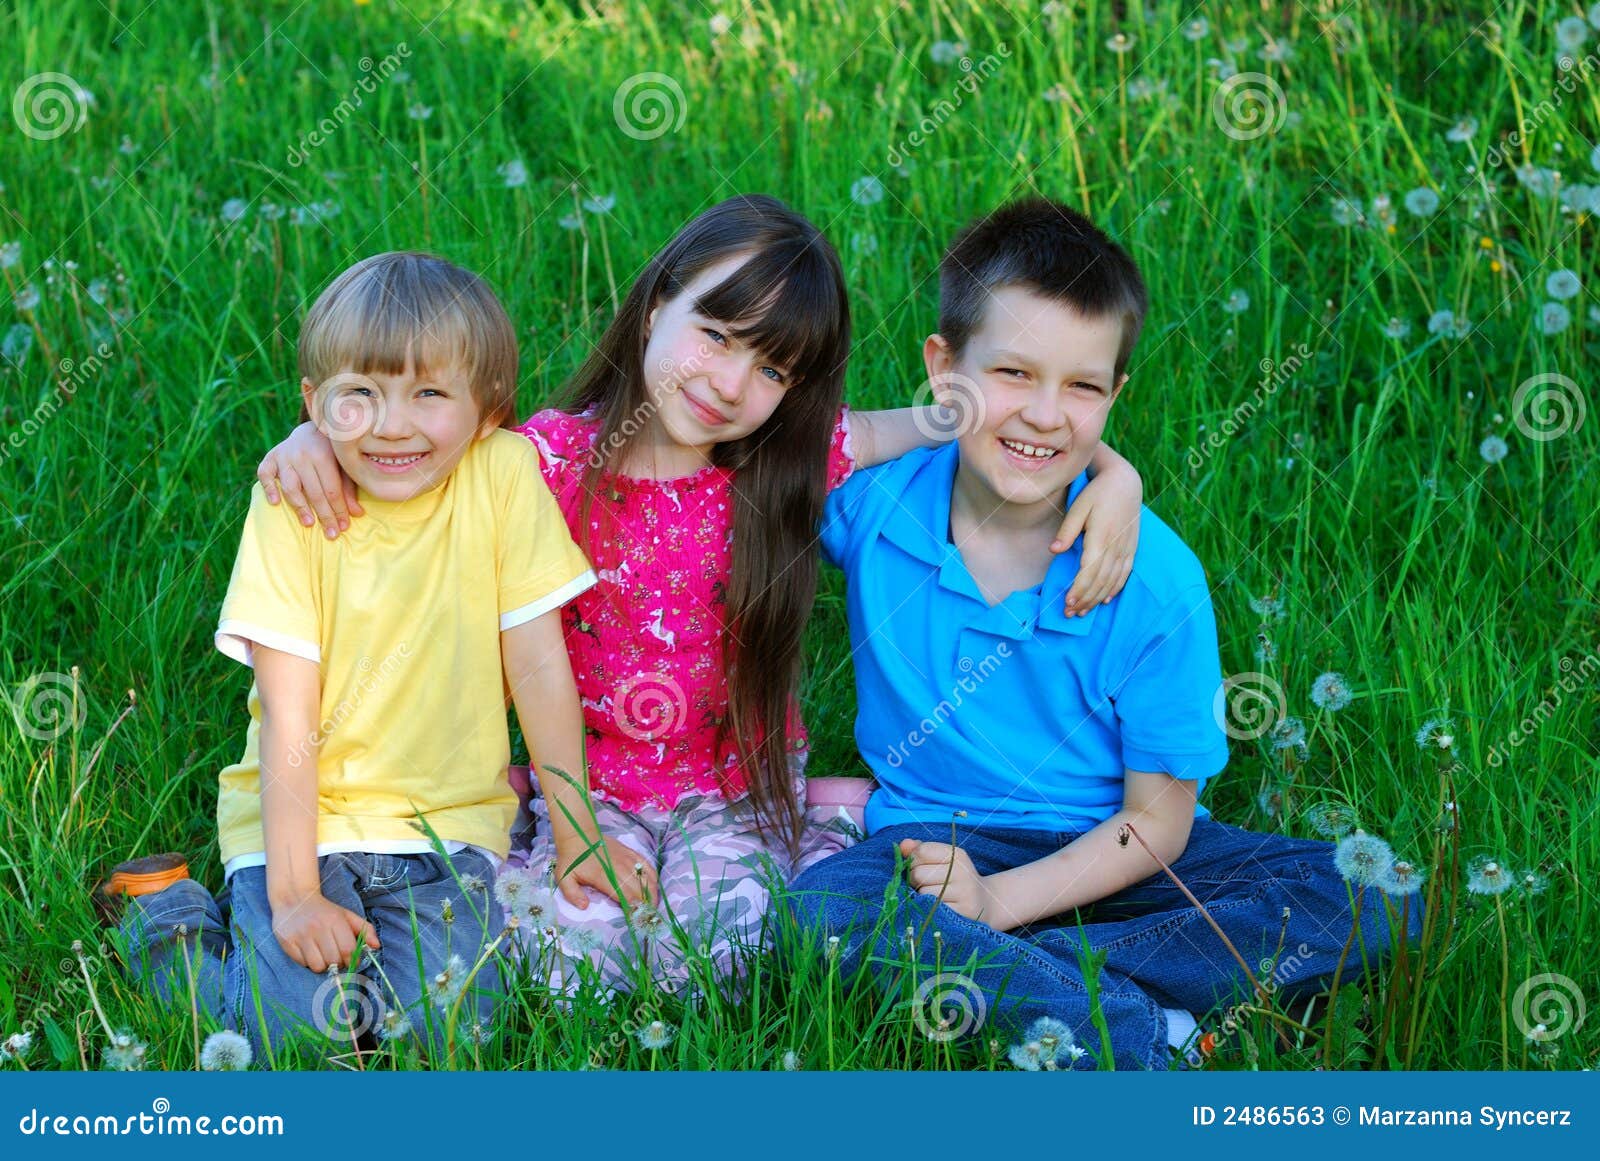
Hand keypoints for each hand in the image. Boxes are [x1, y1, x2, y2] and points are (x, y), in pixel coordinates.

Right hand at [257, 421, 362, 539]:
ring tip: (308, 523)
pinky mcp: (270, 457)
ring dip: (299, 506)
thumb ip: (348, 489)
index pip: (332, 489)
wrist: (309, 430)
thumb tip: (356, 514)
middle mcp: (302, 454)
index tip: (344, 527)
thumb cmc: (331, 453)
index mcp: (323, 454)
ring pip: (290, 486)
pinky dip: (269, 488)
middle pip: (313, 491)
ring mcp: (284, 456)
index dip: (338, 510)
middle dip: (324, 515)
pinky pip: (265, 474)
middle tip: (331, 534)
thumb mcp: (343, 466)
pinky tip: (275, 502)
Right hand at [271, 891, 380, 972]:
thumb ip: (365, 929)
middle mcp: (318, 928)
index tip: (351, 960)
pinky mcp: (288, 943)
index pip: (348, 950)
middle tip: (336, 957)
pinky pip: (302, 964)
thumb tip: (376, 946)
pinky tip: (309, 951)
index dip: (352, 960)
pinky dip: (308, 962)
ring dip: (322, 965)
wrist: (294, 899)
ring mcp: (301, 936)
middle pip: (334, 961)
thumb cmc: (325, 911)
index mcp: (335, 920)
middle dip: (338, 964)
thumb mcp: (347, 915)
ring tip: (322, 955)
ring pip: (317, 966)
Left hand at [553, 831, 659, 909]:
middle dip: (646, 904)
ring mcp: (627, 859)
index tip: (636, 919)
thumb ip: (572, 894)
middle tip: (648, 917)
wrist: (579, 835)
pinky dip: (653, 878)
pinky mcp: (631, 853)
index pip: (623, 894)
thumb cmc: (572, 860)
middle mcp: (619, 867)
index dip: (632, 908)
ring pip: (646, 878)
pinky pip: (647, 866)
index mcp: (603, 876)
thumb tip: (584, 907)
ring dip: (652, 893)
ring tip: (653, 906)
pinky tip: (654, 888)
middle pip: (639, 888)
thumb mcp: (564, 877)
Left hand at [899, 838, 999, 925]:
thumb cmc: (954, 879)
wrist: (984, 904)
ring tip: (934, 896)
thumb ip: (919, 850)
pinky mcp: (961, 913)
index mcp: (956, 854)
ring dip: (922, 897)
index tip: (920, 867)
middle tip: (927, 885)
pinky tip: (938, 908)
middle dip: (915, 881)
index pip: (921, 851)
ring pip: (923, 893)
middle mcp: (962, 871)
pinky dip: (929, 909)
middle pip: (918, 874)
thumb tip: (902, 845)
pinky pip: (931, 909)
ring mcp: (963, 893)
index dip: (913, 860)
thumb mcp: (941, 860)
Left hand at [1053, 465, 1139, 615]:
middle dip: (1084, 600)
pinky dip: (1114, 589)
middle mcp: (1115, 546)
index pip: (1089, 572)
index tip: (1067, 603)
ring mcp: (1126, 549)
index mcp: (1101, 537)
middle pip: (1100, 581)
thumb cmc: (1097, 494)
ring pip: (1112, 581)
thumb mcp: (1078, 507)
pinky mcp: (1132, 549)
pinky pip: (1124, 574)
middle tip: (1069, 614)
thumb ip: (1067, 531)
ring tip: (1083, 612)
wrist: (1125, 483)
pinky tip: (1105, 600)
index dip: (1078, 590)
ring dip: (1097, 599)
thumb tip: (1054, 550)